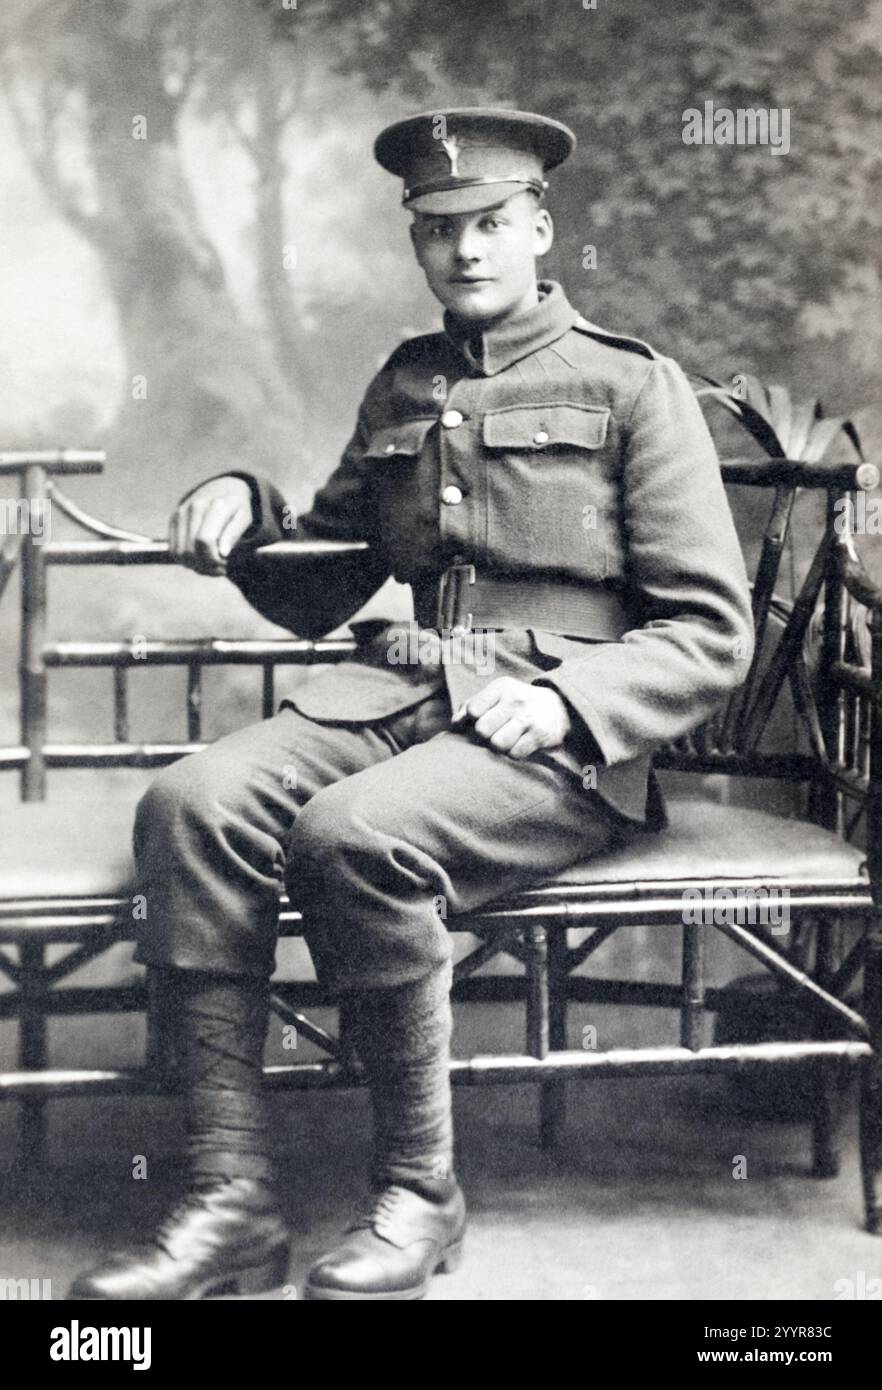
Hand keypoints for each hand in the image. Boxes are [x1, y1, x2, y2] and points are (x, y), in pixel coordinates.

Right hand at [168, 477, 253, 575]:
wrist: (222, 487)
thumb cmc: (237, 507)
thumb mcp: (244, 517)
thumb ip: (234, 534)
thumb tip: (222, 553)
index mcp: (215, 505)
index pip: (205, 541)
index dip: (213, 559)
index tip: (225, 563)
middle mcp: (194, 507)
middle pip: (190, 551)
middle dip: (206, 566)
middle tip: (220, 568)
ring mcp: (181, 513)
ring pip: (180, 553)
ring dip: (196, 566)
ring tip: (211, 565)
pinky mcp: (173, 519)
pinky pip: (173, 550)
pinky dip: (186, 561)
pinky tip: (200, 559)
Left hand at [451, 677, 571, 759]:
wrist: (560, 707)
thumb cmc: (518, 702)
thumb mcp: (497, 695)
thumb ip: (472, 705)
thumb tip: (455, 722)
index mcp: (501, 688)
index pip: (473, 709)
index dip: (472, 720)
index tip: (480, 720)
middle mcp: (515, 700)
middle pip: (482, 730)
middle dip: (485, 736)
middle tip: (493, 733)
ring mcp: (528, 718)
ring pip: (498, 744)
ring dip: (499, 747)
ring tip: (506, 740)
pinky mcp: (539, 735)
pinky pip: (515, 754)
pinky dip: (514, 753)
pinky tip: (519, 744)